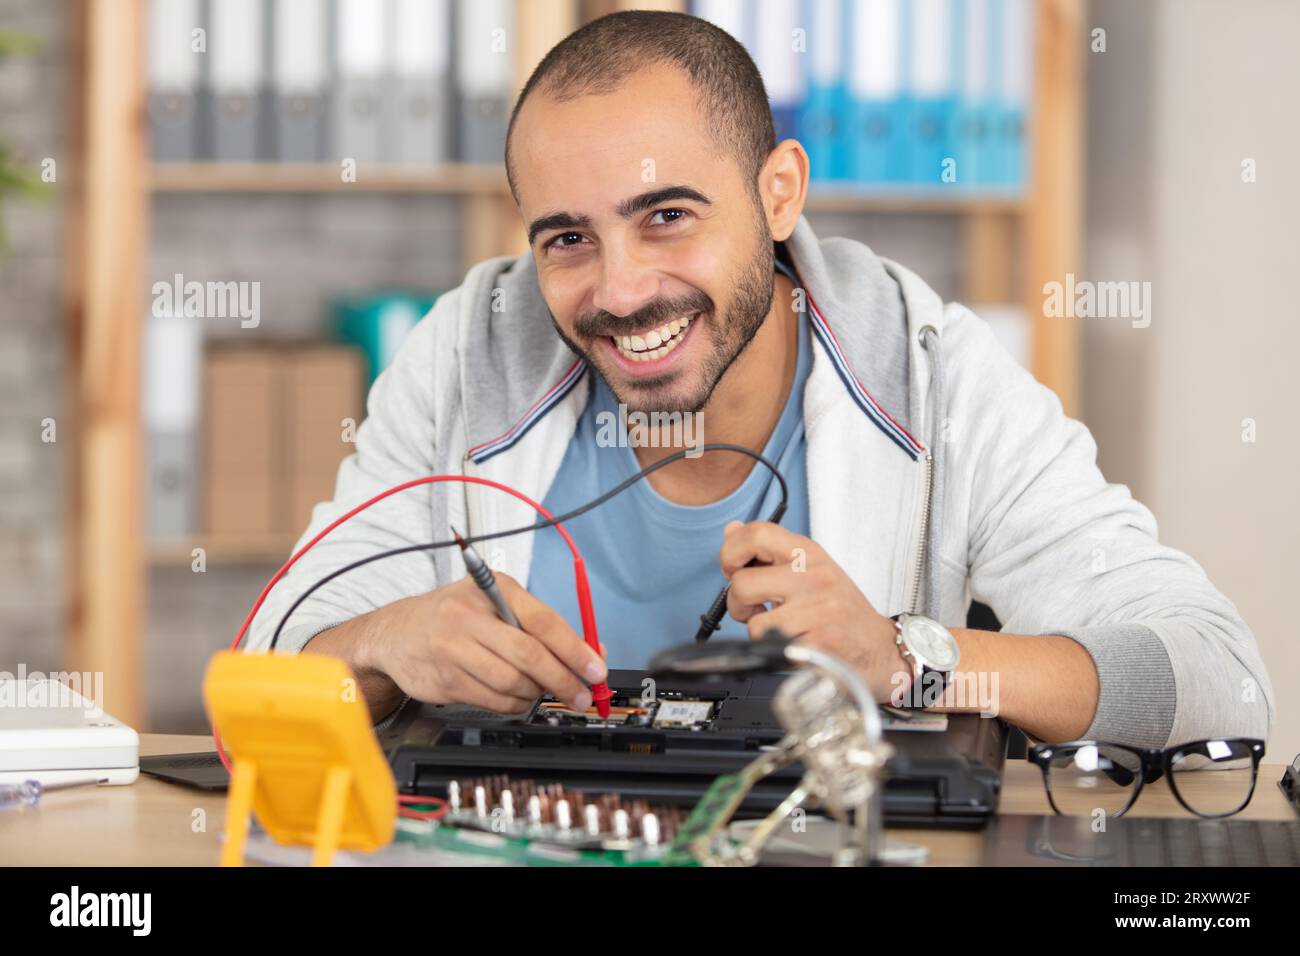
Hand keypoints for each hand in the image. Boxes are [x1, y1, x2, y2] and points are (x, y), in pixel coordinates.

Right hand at [358, 573, 606, 714]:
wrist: (394, 634)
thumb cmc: (454, 616)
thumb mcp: (495, 604)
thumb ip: (539, 626)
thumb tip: (590, 652)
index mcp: (493, 589)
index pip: (543, 621)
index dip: (575, 649)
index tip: (595, 670)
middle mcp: (469, 615)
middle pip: (529, 656)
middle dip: (562, 680)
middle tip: (581, 696)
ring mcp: (453, 648)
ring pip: (512, 682)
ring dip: (535, 693)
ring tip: (540, 690)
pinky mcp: (444, 679)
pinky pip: (493, 700)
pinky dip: (513, 704)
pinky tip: (516, 697)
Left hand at [719, 521, 907, 701]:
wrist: (879, 647)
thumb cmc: (840, 609)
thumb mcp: (808, 568)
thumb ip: (768, 551)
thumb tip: (732, 531)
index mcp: (808, 552)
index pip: (756, 533)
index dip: (731, 552)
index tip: (733, 570)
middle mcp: (813, 575)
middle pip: (743, 583)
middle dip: (737, 603)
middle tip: (754, 609)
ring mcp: (819, 608)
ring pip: (754, 623)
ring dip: (758, 632)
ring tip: (779, 629)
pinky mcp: (820, 641)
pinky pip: (773, 647)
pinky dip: (776, 651)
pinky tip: (795, 643)